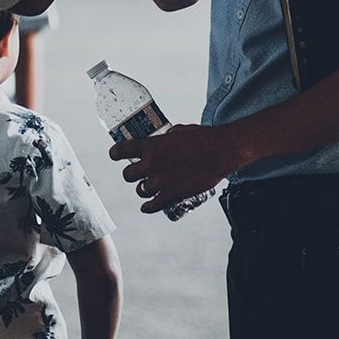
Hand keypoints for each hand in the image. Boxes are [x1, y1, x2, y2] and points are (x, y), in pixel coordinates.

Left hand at [110, 122, 239, 214]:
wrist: (222, 151)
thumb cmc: (203, 138)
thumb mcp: (179, 131)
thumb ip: (166, 138)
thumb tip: (164, 140)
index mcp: (150, 146)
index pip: (120, 151)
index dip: (116, 154)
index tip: (116, 155)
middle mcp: (151, 164)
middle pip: (127, 175)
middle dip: (131, 174)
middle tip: (138, 173)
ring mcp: (161, 181)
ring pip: (140, 190)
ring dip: (143, 189)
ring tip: (148, 187)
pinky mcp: (173, 194)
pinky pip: (153, 205)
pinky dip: (148, 207)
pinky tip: (146, 207)